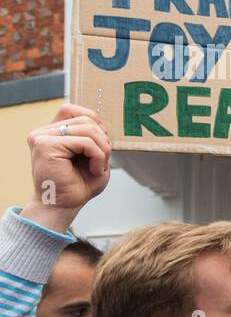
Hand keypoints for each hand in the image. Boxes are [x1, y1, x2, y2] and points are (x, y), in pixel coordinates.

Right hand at [19, 105, 111, 233]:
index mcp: (51, 132)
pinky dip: (98, 156)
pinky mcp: (45, 145)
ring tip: (100, 166)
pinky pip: (85, 142)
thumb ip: (93, 136)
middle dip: (103, 139)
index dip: (93, 121)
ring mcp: (42, 137)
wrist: (64, 206)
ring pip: (88, 128)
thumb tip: (101, 121)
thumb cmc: (79, 185)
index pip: (72, 110)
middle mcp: (43, 132)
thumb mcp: (93, 155)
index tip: (101, 143)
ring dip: (103, 149)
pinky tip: (96, 170)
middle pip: (85, 118)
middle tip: (103, 160)